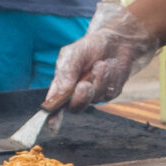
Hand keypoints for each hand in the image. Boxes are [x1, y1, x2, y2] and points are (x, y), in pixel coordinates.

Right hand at [42, 2, 159, 111]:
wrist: (114, 41)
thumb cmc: (89, 47)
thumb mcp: (73, 53)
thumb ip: (66, 72)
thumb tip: (62, 91)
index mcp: (62, 85)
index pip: (55, 104)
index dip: (52, 116)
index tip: (51, 124)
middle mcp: (77, 93)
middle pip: (76, 108)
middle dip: (81, 97)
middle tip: (85, 84)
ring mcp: (94, 95)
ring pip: (96, 98)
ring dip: (99, 79)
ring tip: (101, 63)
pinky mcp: (110, 93)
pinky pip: (110, 92)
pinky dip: (111, 77)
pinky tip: (111, 66)